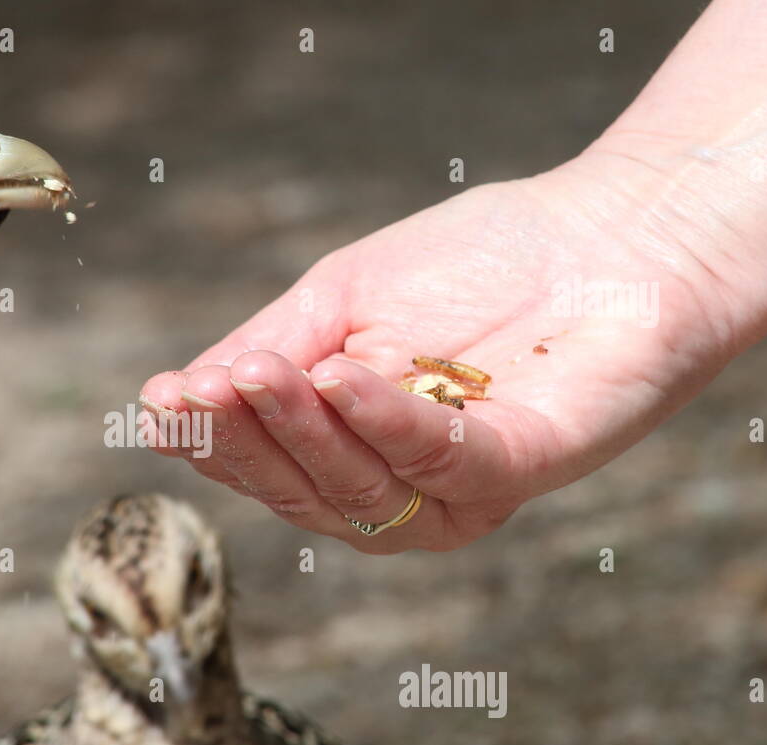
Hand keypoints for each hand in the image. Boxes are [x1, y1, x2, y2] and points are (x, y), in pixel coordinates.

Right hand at [139, 163, 738, 552]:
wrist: (607, 232)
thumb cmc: (474, 263)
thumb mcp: (341, 301)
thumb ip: (269, 350)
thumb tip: (170, 398)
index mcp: (348, 453)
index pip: (264, 465)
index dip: (210, 440)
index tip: (159, 402)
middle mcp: (395, 488)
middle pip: (298, 491)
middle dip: (244, 439)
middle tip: (202, 388)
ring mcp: (454, 491)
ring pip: (355, 490)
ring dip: (298, 430)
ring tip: (254, 372)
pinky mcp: (516, 471)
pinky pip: (436, 461)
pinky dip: (381, 421)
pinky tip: (339, 375)